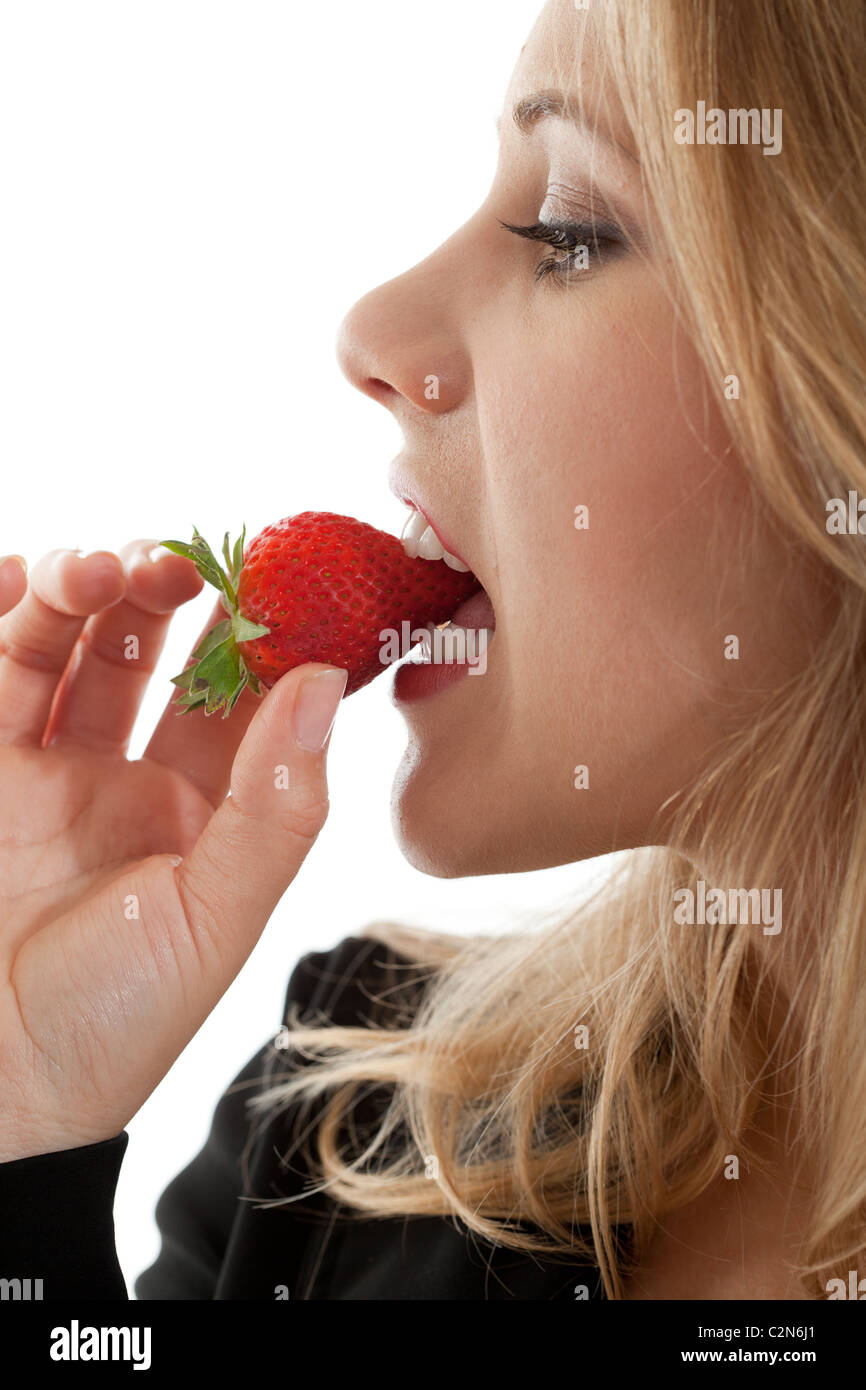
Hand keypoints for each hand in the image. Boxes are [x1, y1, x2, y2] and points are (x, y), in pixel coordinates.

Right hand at [0, 542, 346, 1160]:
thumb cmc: (113, 1022)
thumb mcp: (214, 919)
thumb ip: (274, 807)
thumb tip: (323, 684)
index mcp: (209, 812)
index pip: (249, 697)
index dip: (268, 636)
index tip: (289, 579)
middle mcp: (135, 775)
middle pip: (162, 651)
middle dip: (175, 594)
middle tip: (184, 564)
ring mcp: (53, 764)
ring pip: (78, 642)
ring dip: (91, 588)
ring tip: (100, 568)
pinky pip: (1, 669)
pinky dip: (9, 609)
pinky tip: (20, 575)